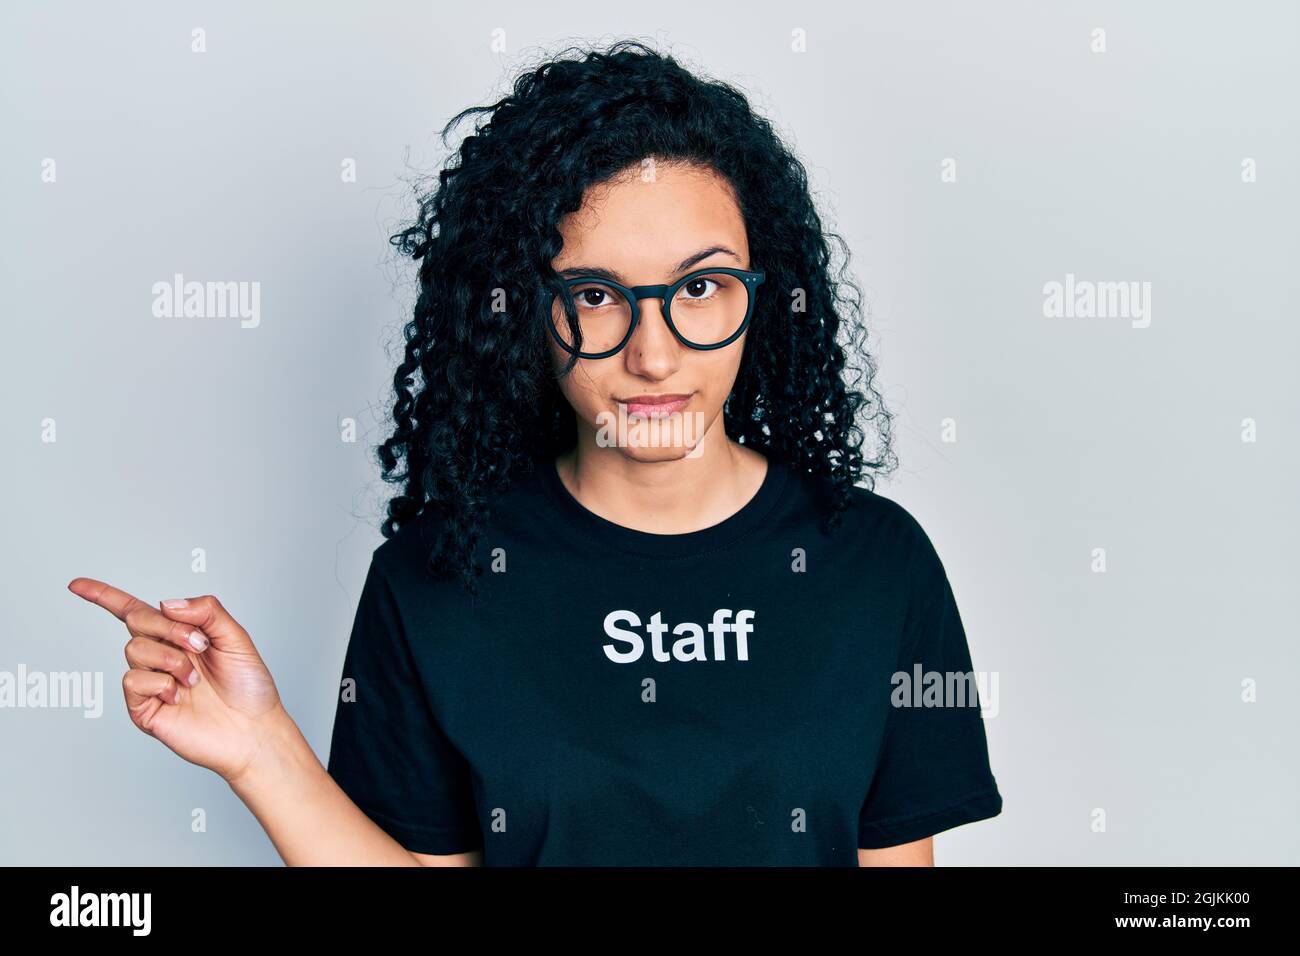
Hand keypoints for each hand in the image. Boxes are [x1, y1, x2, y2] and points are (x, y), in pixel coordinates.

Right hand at [68, 577, 286, 782]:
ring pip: (134, 648)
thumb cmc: (248, 687)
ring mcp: (150, 682)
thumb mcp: (236, 638)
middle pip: (136, 620)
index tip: (76, 585)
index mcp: (178, 636)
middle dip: (169, 627)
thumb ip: (207, 611)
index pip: (134, 611)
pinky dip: (160, 683)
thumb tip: (166, 603)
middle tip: (200, 645)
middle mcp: (159, 656)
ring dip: (171, 659)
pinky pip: (132, 680)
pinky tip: (179, 697)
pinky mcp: (143, 708)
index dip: (103, 596)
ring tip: (194, 680)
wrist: (253, 729)